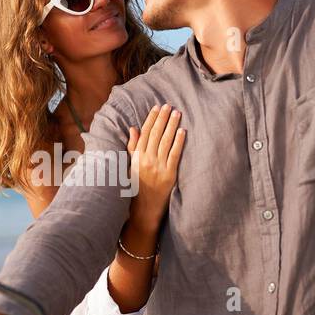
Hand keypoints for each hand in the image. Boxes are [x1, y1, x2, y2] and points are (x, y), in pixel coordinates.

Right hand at [127, 103, 185, 229]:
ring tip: (177, 114)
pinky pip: (174, 155)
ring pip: (165, 142)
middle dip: (163, 118)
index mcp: (136, 157)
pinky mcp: (169, 175)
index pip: (144, 133)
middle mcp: (146, 160)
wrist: (144, 209)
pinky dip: (178, 142)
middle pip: (155, 134)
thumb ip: (132, 146)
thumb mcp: (131, 165)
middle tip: (169, 106)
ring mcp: (157, 167)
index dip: (151, 119)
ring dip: (172, 125)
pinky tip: (183, 131)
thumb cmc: (137, 186)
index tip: (157, 107)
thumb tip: (134, 128)